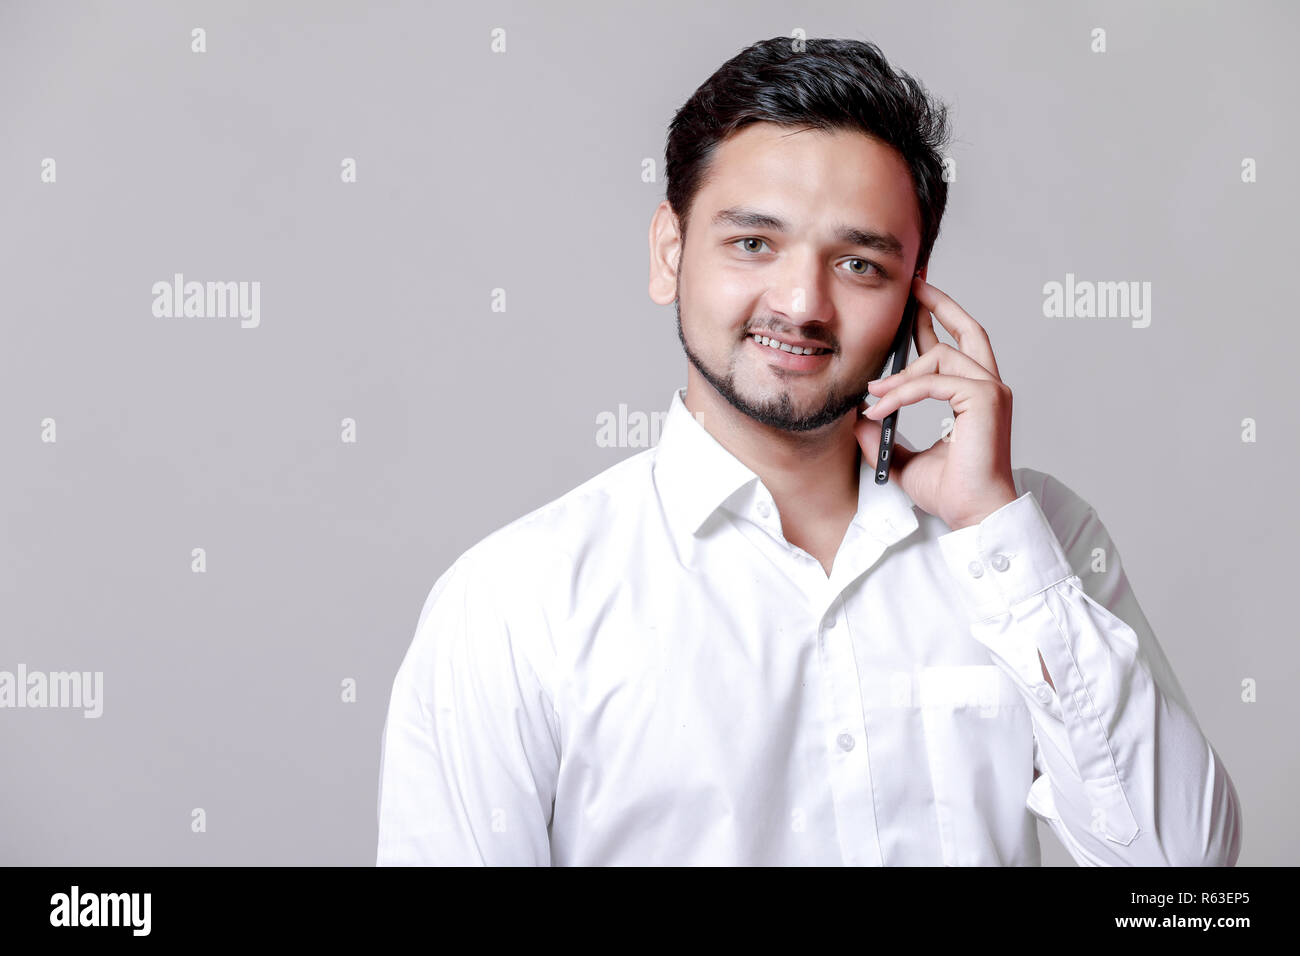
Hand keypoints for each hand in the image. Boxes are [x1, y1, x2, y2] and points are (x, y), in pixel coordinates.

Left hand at [854, 276, 1017, 530]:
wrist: (972, 513)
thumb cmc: (951, 490)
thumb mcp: (904, 458)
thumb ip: (884, 435)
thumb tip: (857, 417)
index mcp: (975, 396)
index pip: (956, 347)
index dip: (935, 321)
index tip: (914, 304)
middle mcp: (988, 387)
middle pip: (967, 329)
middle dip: (938, 304)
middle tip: (913, 286)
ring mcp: (990, 391)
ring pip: (940, 356)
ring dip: (900, 375)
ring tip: (874, 396)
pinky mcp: (984, 399)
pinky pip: (933, 382)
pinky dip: (902, 393)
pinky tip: (881, 409)